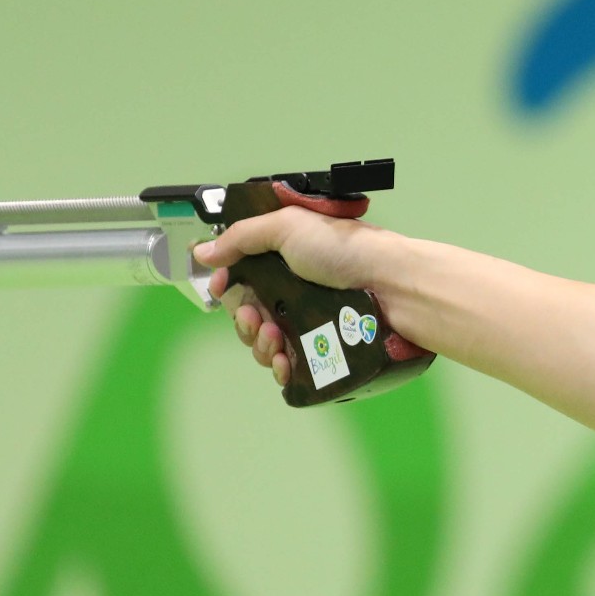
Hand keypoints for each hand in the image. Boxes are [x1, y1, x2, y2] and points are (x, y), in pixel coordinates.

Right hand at [192, 207, 398, 386]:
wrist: (392, 283)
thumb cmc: (345, 248)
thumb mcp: (288, 227)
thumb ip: (241, 237)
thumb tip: (202, 252)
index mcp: (286, 261)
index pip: (243, 279)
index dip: (227, 286)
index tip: (222, 288)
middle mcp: (296, 293)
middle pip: (250, 315)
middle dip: (242, 319)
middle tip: (254, 316)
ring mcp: (310, 324)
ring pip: (266, 344)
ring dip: (258, 343)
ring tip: (273, 336)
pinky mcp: (324, 351)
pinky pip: (291, 368)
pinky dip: (279, 367)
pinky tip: (282, 361)